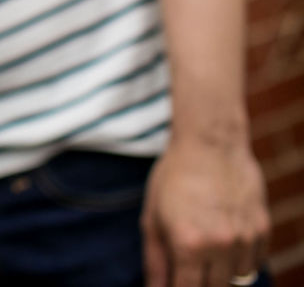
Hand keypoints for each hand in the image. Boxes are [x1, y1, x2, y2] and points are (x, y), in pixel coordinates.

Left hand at [142, 133, 267, 286]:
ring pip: (237, 280)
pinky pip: (253, 263)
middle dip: (198, 284)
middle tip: (187, 268)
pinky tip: (223, 241)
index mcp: (188, 243)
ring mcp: (246, 238)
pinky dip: (239, 261)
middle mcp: (221, 245)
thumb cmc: (173, 178)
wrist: (210, 144)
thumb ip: (154, 260)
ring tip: (204, 249)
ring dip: (220, 274)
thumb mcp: (152, 217)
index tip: (173, 284)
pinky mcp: (263, 230)